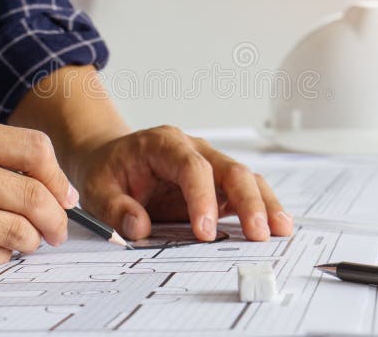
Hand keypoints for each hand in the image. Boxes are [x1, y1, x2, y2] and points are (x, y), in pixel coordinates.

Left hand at [71, 125, 293, 241]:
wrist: (110, 160)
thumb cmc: (108, 171)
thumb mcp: (98, 189)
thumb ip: (116, 209)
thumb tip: (139, 228)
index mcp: (164, 144)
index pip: (192, 167)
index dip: (202, 198)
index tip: (205, 232)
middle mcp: (193, 149)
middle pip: (229, 169)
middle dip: (247, 201)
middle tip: (258, 233)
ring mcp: (209, 164)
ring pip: (245, 178)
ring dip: (263, 203)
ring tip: (280, 229)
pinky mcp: (216, 183)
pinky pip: (244, 191)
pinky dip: (260, 207)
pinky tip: (275, 224)